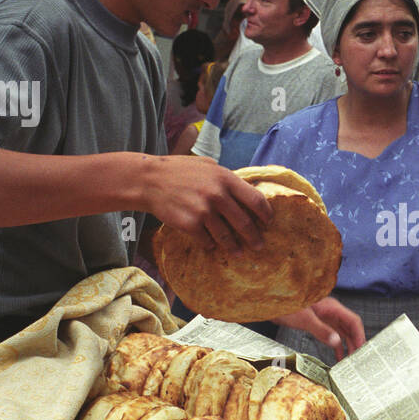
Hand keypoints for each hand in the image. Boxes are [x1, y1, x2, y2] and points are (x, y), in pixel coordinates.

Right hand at [145, 156, 269, 252]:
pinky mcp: (190, 224)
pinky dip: (210, 245)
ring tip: (238, 253)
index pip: (256, 200)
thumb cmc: (180, 171)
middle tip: (259, 245)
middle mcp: (218, 195)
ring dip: (234, 247)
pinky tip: (211, 245)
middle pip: (245, 223)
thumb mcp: (208, 166)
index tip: (268, 222)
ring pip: (227, 236)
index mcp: (226, 178)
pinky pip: (207, 241)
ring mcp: (204, 211)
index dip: (265, 214)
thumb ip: (227, 178)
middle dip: (254, 237)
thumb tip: (246, 191)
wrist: (150, 180)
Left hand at [275, 297, 365, 360]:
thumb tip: (337, 342)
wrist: (270, 302)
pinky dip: (336, 346)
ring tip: (350, 361)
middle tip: (358, 359)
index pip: (353, 321)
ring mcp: (325, 317)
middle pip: (350, 328)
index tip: (363, 350)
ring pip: (342, 332)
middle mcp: (331, 311)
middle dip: (355, 343)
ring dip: (347, 346)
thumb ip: (321, 330)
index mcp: (332, 307)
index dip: (360, 335)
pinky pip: (332, 334)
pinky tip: (337, 357)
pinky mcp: (317, 322)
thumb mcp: (305, 320)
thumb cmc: (286, 306)